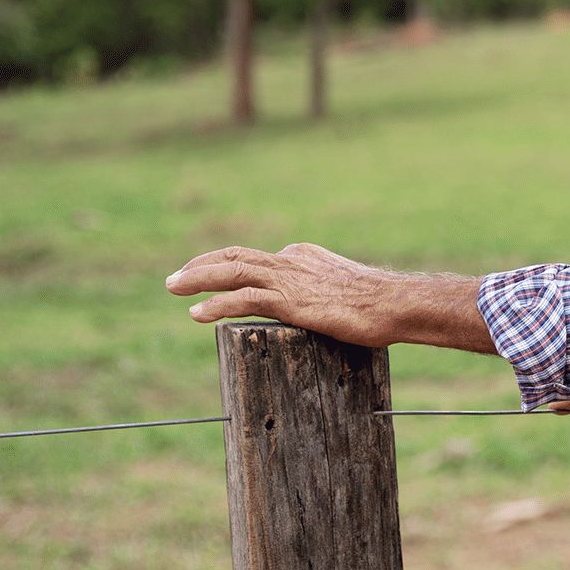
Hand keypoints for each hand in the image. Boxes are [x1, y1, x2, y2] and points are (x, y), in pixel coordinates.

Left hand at [166, 242, 492, 352]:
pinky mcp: (289, 301)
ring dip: (197, 279)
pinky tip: (197, 313)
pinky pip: (242, 299)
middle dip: (200, 266)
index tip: (209, 277)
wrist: (396, 303)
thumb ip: (325, 294)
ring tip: (173, 288)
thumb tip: (325, 309)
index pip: (257, 258)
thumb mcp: (346, 292)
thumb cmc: (381, 304)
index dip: (227, 266)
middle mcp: (291, 260)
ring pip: (231, 272)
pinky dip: (215, 304)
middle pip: (235, 257)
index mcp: (304, 256)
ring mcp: (289, 279)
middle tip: (175, 279)